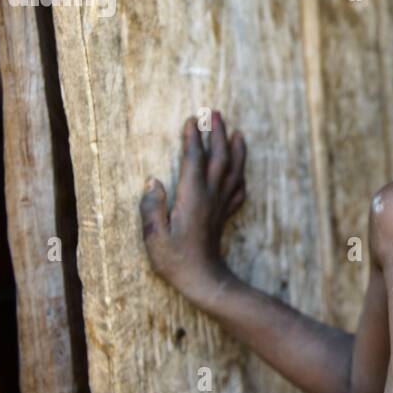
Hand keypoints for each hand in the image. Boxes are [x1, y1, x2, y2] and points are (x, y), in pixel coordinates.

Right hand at [140, 112, 246, 298]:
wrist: (203, 279)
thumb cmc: (175, 259)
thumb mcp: (154, 236)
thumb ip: (151, 207)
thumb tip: (152, 181)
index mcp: (192, 197)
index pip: (194, 160)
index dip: (193, 138)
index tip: (191, 120)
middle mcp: (210, 197)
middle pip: (219, 158)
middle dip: (217, 133)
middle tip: (215, 112)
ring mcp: (220, 205)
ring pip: (233, 170)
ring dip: (235, 149)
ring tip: (237, 132)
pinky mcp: (224, 215)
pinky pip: (238, 190)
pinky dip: (241, 175)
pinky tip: (240, 170)